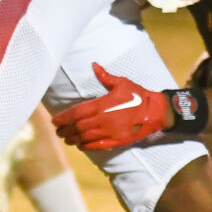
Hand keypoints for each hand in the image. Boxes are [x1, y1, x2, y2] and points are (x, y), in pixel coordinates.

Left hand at [51, 63, 180, 151]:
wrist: (156, 111)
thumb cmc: (138, 95)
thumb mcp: (122, 83)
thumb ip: (105, 76)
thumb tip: (94, 64)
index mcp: (103, 105)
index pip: (77, 113)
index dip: (64, 118)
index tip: (54, 120)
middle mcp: (104, 120)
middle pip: (78, 127)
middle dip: (66, 129)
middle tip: (58, 131)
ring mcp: (110, 132)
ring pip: (86, 137)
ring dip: (74, 138)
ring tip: (66, 138)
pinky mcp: (117, 141)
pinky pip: (98, 145)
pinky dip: (87, 146)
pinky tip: (80, 145)